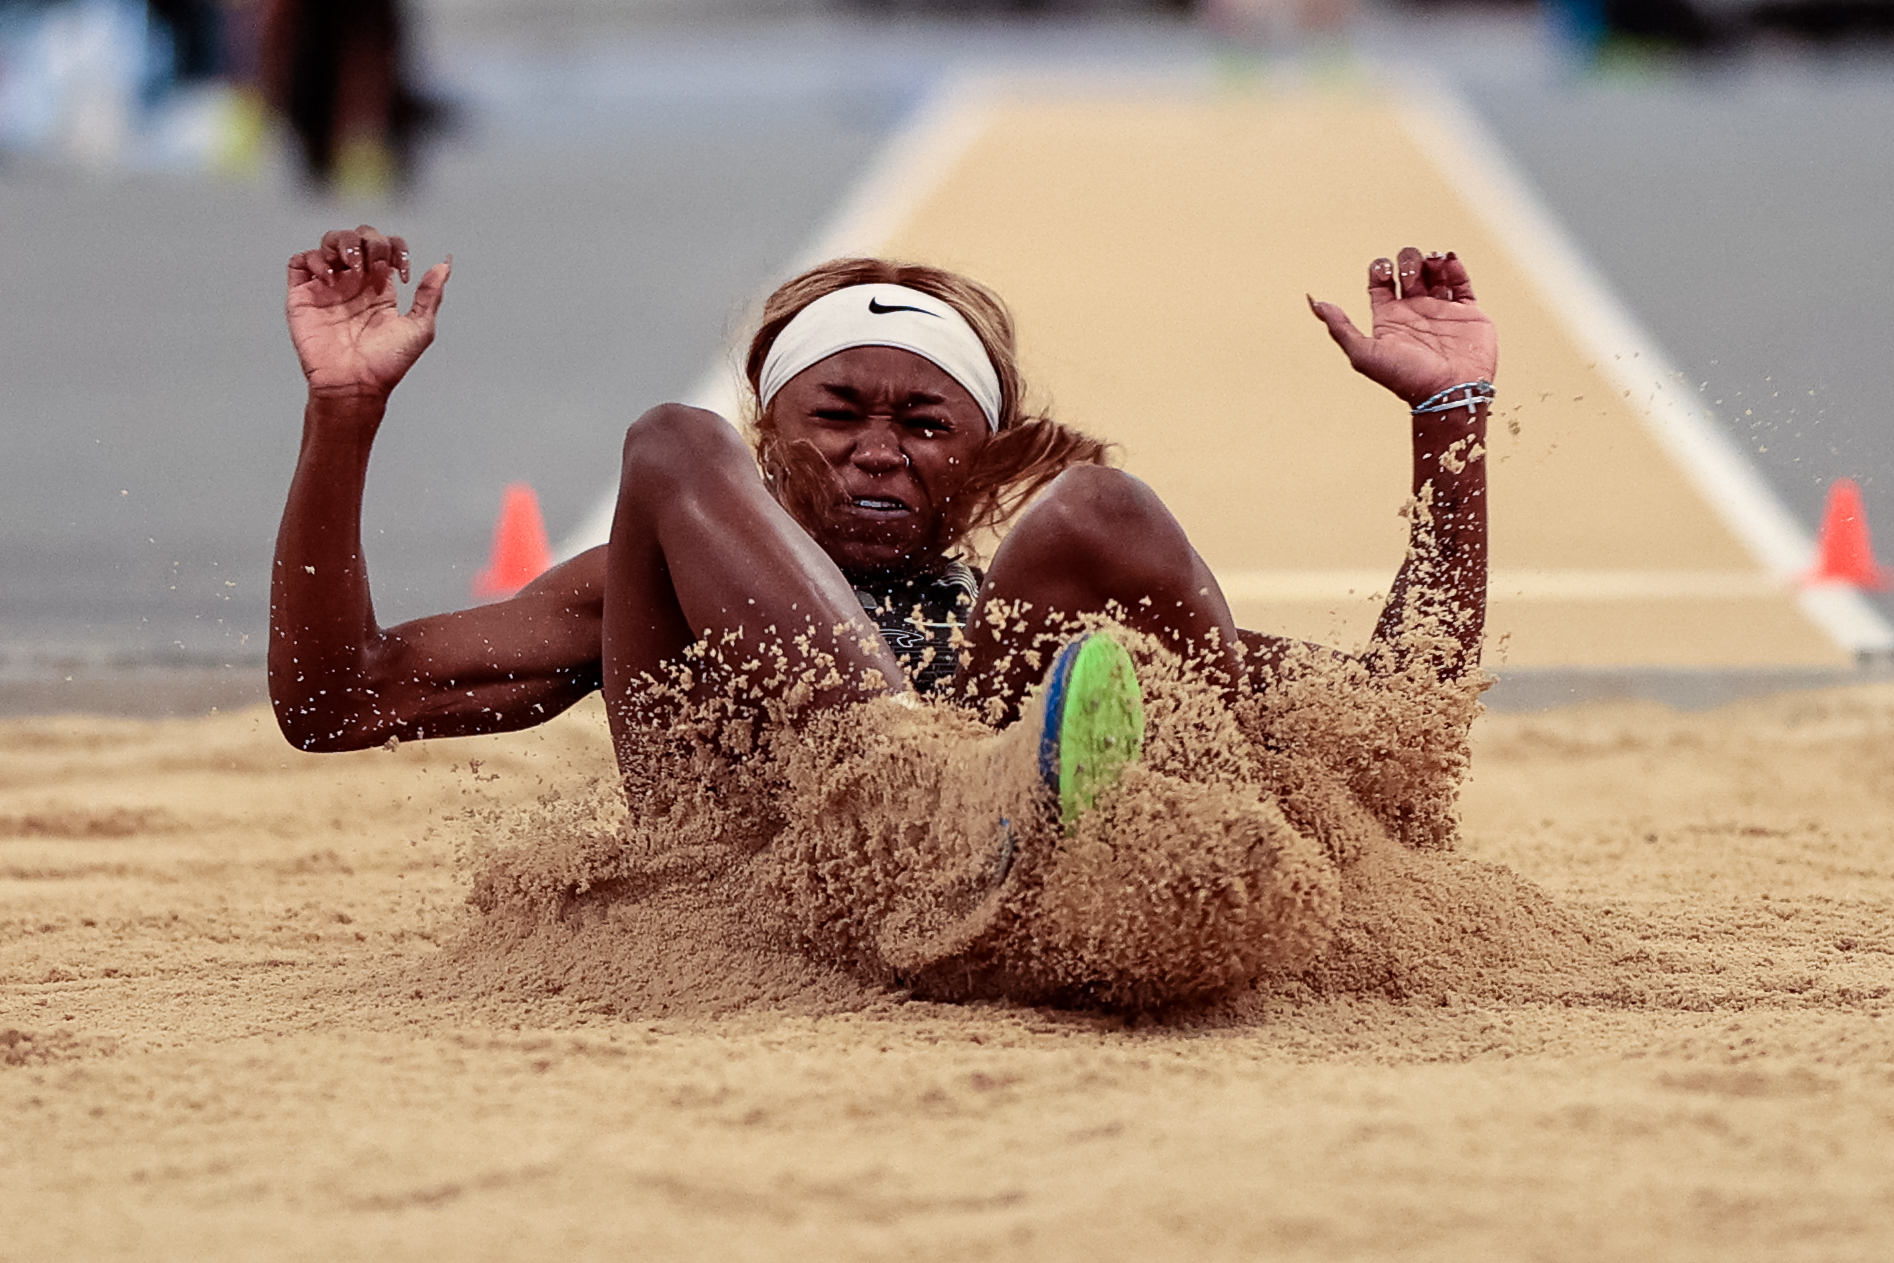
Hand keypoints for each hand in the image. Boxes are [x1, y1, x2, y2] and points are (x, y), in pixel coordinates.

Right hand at [286, 225, 450, 400]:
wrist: (355, 384)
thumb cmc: (387, 363)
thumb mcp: (419, 328)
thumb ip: (430, 294)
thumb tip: (446, 263)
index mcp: (381, 287)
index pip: (386, 246)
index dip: (395, 247)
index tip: (401, 272)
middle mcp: (354, 283)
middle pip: (358, 236)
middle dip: (370, 241)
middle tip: (375, 265)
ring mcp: (328, 287)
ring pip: (329, 242)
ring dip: (343, 243)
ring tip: (352, 267)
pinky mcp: (303, 295)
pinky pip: (300, 261)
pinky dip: (314, 259)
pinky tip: (330, 278)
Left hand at [1308, 248, 1496, 407]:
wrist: (1448, 392)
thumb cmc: (1405, 378)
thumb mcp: (1362, 353)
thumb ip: (1338, 327)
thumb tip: (1313, 301)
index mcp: (1389, 319)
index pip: (1380, 282)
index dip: (1380, 268)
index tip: (1384, 272)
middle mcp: (1414, 312)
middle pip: (1408, 270)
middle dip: (1407, 262)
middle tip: (1411, 277)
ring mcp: (1441, 311)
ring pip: (1435, 272)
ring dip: (1431, 260)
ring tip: (1433, 263)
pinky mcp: (1467, 314)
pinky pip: (1462, 283)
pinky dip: (1456, 266)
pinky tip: (1449, 260)